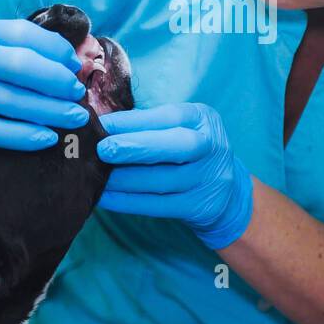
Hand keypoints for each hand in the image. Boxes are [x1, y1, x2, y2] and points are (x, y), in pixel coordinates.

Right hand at [0, 18, 88, 149]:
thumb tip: (52, 58)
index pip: (24, 34)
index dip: (55, 50)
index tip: (75, 65)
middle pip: (24, 65)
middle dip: (58, 81)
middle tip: (79, 94)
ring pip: (12, 99)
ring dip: (50, 110)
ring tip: (75, 118)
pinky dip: (22, 135)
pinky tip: (45, 138)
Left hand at [95, 103, 252, 249]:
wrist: (226, 193)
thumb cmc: (187, 153)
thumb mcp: (178, 129)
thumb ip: (147, 126)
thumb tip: (102, 127)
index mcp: (202, 118)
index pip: (168, 117)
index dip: (133, 121)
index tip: (102, 124)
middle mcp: (211, 146)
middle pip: (175, 146)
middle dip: (135, 147)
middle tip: (102, 150)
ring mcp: (208, 178)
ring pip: (164, 180)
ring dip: (125, 179)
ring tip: (97, 176)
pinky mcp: (200, 206)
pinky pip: (160, 206)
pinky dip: (129, 202)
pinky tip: (106, 198)